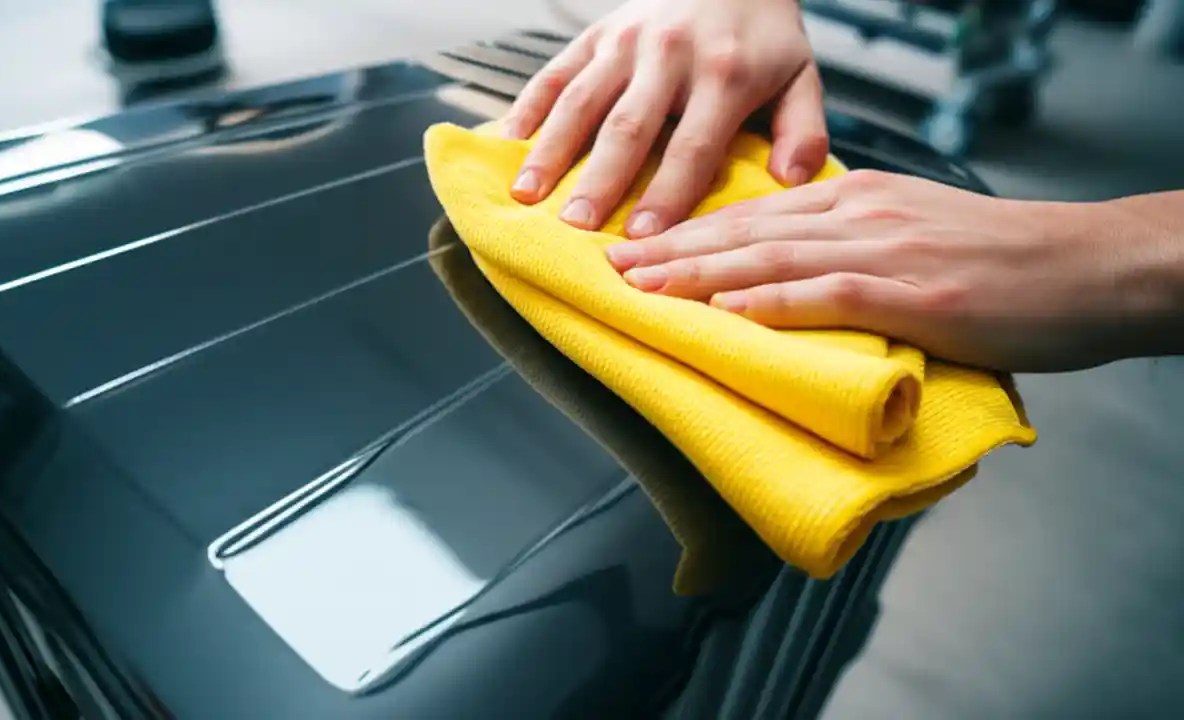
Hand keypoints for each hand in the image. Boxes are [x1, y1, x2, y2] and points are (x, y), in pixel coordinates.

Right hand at [504, 0, 825, 237]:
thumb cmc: (763, 41)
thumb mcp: (800, 77)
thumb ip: (802, 131)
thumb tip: (791, 182)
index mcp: (724, 75)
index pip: (692, 147)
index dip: (666, 195)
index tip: (642, 238)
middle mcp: (669, 56)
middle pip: (628, 128)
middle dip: (599, 181)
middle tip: (574, 228)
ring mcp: (625, 42)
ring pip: (581, 101)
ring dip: (551, 151)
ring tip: (525, 197)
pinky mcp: (594, 34)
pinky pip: (555, 71)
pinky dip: (528, 107)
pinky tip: (508, 144)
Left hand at [604, 171, 1183, 371]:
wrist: (1088, 267)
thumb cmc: (1004, 262)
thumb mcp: (916, 235)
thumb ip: (855, 248)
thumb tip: (796, 274)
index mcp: (858, 199)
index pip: (754, 212)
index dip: (688, 230)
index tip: (637, 248)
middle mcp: (860, 213)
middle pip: (745, 228)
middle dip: (670, 249)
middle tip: (609, 267)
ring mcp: (885, 249)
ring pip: (769, 254)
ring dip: (697, 273)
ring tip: (640, 288)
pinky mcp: (914, 292)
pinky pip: (826, 293)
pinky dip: (769, 300)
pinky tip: (725, 308)